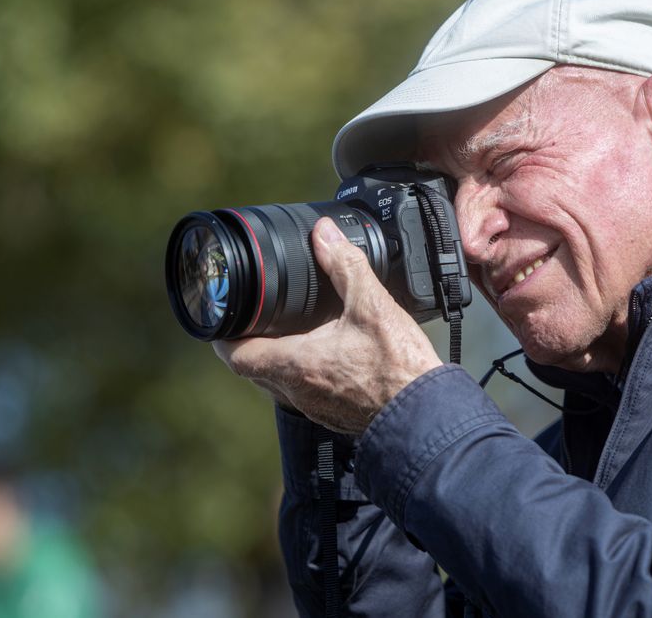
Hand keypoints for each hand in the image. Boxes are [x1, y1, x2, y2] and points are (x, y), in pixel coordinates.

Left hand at [213, 218, 442, 434]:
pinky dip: (305, 375)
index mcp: (296, 364)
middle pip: (254, 370)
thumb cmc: (400, 367)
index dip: (223, 337)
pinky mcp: (336, 416)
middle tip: (255, 320)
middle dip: (250, 344)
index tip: (225, 319)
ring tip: (290, 334)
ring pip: (279, 385)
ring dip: (277, 361)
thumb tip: (325, 235)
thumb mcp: (372, 305)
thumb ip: (345, 265)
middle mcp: (298, 391)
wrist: (428, 414)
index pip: (236, 355)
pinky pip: (306, 394)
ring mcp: (316, 408)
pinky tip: (327, 358)